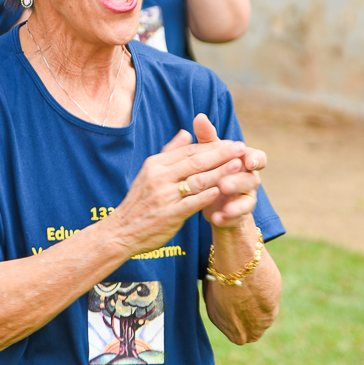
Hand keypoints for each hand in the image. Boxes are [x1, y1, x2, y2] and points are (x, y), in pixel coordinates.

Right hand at [110, 114, 249, 254]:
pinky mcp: (169, 214)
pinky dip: (207, 196)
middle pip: (195, 162)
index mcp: (156, 165)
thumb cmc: (140, 202)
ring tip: (239, 165)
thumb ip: (169, 152)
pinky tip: (222, 191)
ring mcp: (164, 196)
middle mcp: (159, 177)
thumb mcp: (149, 173)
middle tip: (241, 148)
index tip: (231, 142)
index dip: (212, 146)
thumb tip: (186, 133)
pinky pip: (192, 203)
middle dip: (221, 154)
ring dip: (220, 172)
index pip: (189, 151)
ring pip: (197, 180)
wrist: (122, 231)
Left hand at [192, 114, 265, 227]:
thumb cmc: (214, 171)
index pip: (258, 158)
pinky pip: (236, 218)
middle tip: (224, 182)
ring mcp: (246, 198)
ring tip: (220, 205)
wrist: (214, 203)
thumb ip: (207, 138)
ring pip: (247, 200)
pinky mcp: (238, 215)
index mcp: (245, 163)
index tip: (247, 160)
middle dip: (238, 180)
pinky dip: (227, 217)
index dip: (255, 159)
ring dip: (235, 201)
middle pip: (251, 178)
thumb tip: (199, 116)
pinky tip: (216, 218)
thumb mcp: (210, 155)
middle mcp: (250, 179)